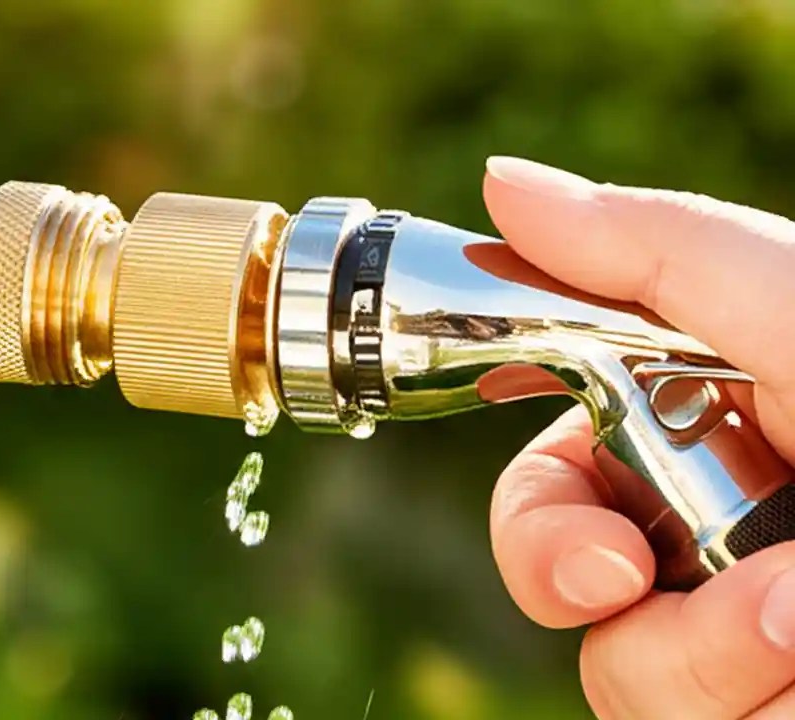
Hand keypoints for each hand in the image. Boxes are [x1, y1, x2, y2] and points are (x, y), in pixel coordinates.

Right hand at [484, 156, 794, 717]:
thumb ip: (657, 253)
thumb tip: (501, 180)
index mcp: (700, 446)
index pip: (554, 490)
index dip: (544, 526)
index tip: (599, 561)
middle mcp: (706, 543)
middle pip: (566, 591)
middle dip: (614, 604)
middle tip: (683, 593)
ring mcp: (735, 641)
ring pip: (628, 684)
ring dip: (725, 663)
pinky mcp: (752, 704)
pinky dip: (762, 707)